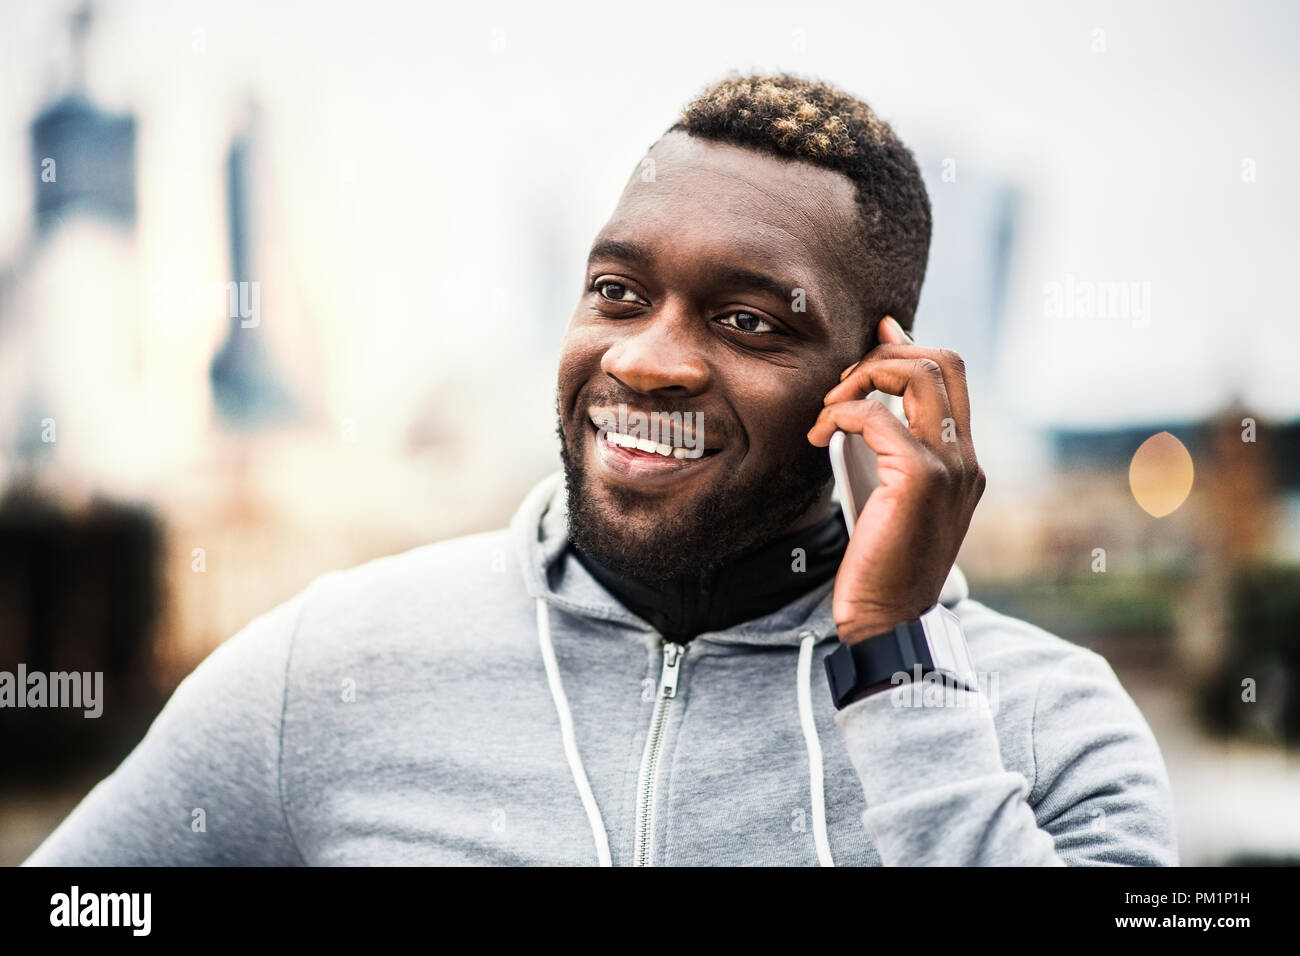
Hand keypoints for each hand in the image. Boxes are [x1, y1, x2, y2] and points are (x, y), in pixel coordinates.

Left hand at [807, 316, 984, 643]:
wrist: (887, 621)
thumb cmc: (879, 562)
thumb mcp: (886, 494)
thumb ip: (883, 448)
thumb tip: (865, 395)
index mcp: (964, 461)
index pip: (950, 374)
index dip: (906, 348)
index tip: (871, 342)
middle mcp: (967, 459)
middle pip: (942, 360)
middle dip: (884, 356)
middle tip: (841, 387)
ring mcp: (951, 467)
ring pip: (918, 374)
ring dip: (863, 377)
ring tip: (830, 408)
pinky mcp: (922, 480)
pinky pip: (878, 417)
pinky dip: (841, 414)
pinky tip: (819, 436)